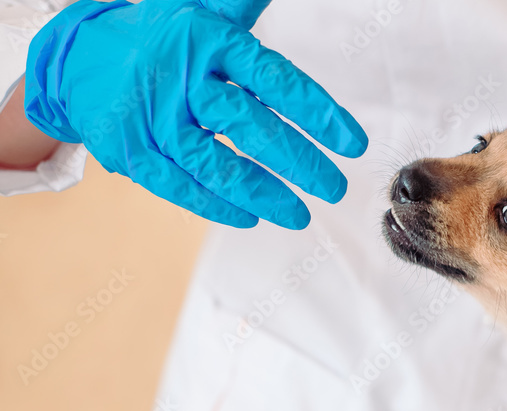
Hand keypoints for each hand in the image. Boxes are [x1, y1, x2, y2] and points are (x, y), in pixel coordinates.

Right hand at [24, 0, 366, 228]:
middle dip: (298, 161)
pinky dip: (216, 205)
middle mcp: (182, 78)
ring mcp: (154, 118)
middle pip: (249, 125)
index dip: (318, 113)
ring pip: (214, 164)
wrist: (78, 59)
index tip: (353, 144)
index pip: (275, 79)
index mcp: (209, 42)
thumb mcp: (206, 15)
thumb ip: (246, 7)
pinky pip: (179, 186)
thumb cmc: (162, 41)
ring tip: (300, 215)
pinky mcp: (132, 151)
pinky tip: (251, 218)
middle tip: (335, 187)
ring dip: (263, 193)